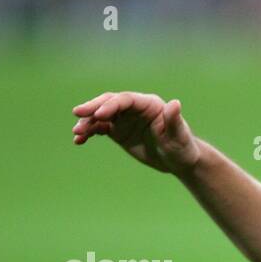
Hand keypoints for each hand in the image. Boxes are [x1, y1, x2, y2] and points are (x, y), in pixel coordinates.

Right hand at [71, 91, 199, 173]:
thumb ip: (174, 121)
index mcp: (149, 104)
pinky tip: (79, 140)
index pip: (126, 100)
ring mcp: (124, 119)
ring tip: (77, 133)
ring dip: (88, 122)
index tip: (99, 114)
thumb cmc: (183, 147)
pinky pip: (99, 128)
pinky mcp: (118, 131)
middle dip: (93, 108)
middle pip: (109, 103)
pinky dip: (89, 132)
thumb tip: (174, 104)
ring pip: (101, 116)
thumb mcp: (179, 137)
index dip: (112, 105)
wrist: (178, 161)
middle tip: (77, 114)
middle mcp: (134, 108)